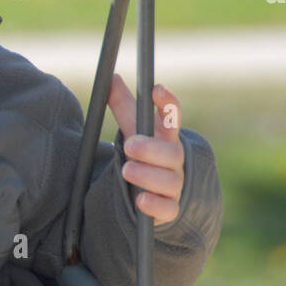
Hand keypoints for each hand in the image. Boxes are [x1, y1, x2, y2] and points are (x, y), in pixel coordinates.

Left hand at [107, 74, 183, 226]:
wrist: (155, 187)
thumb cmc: (145, 150)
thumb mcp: (133, 128)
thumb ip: (123, 105)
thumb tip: (111, 76)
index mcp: (166, 136)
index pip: (173, 117)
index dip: (168, 103)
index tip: (157, 89)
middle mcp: (174, 160)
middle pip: (172, 153)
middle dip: (151, 149)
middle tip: (129, 145)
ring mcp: (174, 185)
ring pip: (170, 181)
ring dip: (148, 175)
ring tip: (127, 170)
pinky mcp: (168, 208)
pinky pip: (168, 209)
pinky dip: (155, 206)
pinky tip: (140, 200)